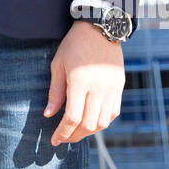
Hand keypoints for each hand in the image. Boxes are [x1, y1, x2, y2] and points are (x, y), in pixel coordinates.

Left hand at [44, 19, 124, 145]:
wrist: (100, 28)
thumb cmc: (74, 45)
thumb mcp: (58, 65)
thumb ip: (55, 92)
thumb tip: (49, 115)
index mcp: (80, 81)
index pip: (72, 117)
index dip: (63, 132)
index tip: (54, 139)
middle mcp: (98, 88)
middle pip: (88, 124)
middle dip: (74, 136)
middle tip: (64, 138)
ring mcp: (112, 88)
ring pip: (103, 122)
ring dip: (89, 132)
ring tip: (76, 132)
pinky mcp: (120, 87)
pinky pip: (113, 113)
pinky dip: (102, 122)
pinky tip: (91, 122)